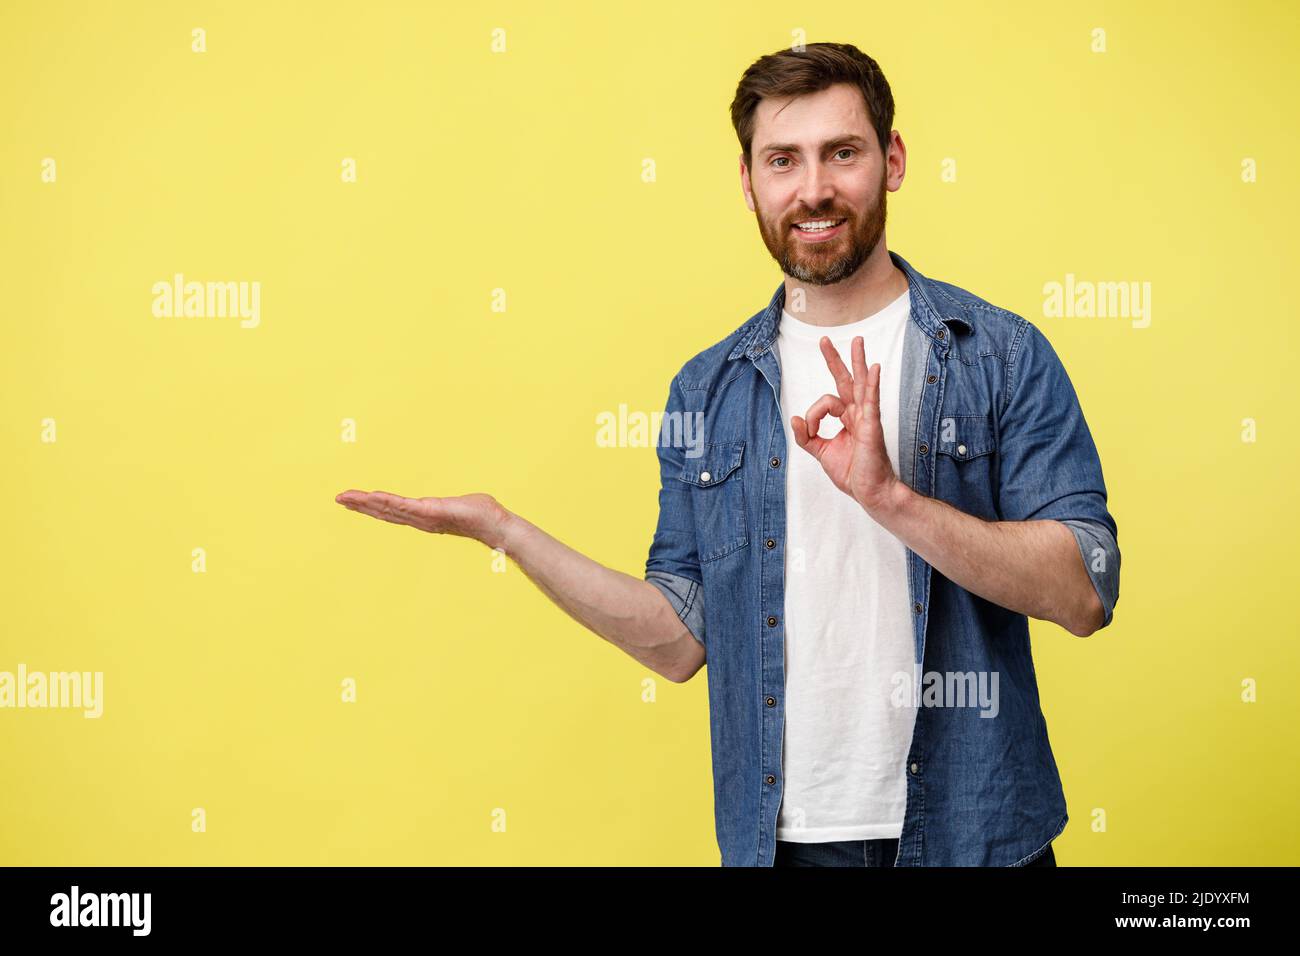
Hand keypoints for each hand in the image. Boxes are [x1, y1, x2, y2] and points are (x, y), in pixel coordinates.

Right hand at [334, 489, 510, 545]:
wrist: (496, 526)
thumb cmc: (482, 515)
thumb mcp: (459, 505)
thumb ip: (448, 505)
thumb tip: (452, 505)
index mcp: (424, 516)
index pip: (393, 510)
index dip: (372, 505)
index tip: (353, 499)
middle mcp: (420, 519)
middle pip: (384, 511)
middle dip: (360, 505)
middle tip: (339, 498)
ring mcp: (424, 517)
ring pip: (389, 509)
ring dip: (366, 503)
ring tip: (345, 498)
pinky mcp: (431, 512)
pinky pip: (404, 506)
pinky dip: (386, 501)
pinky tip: (371, 497)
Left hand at [790, 335, 903, 515]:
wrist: (870, 492)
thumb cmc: (853, 473)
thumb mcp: (821, 452)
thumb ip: (807, 436)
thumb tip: (795, 419)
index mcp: (847, 418)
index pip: (826, 402)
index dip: (813, 413)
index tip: (810, 429)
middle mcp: (858, 414)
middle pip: (846, 380)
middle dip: (835, 360)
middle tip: (824, 340)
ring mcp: (867, 418)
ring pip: (860, 384)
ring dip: (857, 362)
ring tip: (856, 341)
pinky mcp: (872, 427)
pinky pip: (871, 401)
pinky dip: (872, 384)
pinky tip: (874, 368)